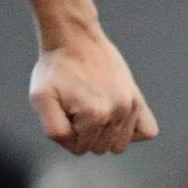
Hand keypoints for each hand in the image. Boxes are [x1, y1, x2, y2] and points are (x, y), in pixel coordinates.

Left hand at [29, 27, 157, 154]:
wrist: (75, 39)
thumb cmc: (55, 68)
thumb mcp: (41, 99)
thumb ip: (54, 130)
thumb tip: (76, 144)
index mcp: (95, 116)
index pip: (79, 149)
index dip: (66, 134)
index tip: (62, 112)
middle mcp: (118, 112)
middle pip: (101, 148)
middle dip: (85, 135)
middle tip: (76, 109)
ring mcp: (131, 105)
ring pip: (120, 145)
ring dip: (104, 134)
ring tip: (93, 109)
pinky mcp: (138, 99)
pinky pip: (147, 131)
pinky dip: (131, 131)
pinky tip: (115, 117)